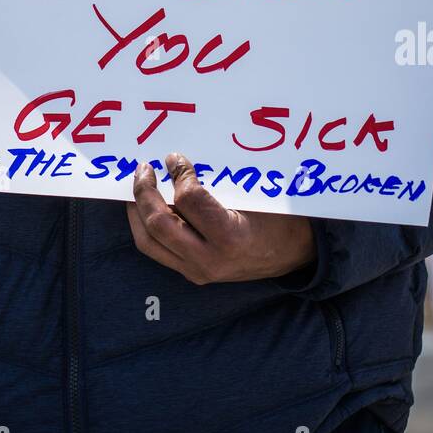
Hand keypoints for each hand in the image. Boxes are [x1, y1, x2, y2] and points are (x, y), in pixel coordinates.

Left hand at [127, 152, 316, 284]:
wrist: (295, 254)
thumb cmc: (277, 217)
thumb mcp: (255, 195)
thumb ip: (217, 182)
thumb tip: (179, 160)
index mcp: (230, 237)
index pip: (189, 200)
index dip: (178, 173)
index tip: (174, 158)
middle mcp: (209, 260)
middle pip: (158, 225)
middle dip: (144, 193)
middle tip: (143, 169)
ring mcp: (198, 271)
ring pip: (149, 242)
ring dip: (137, 211)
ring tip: (137, 187)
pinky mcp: (192, 274)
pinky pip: (157, 250)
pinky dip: (147, 226)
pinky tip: (147, 206)